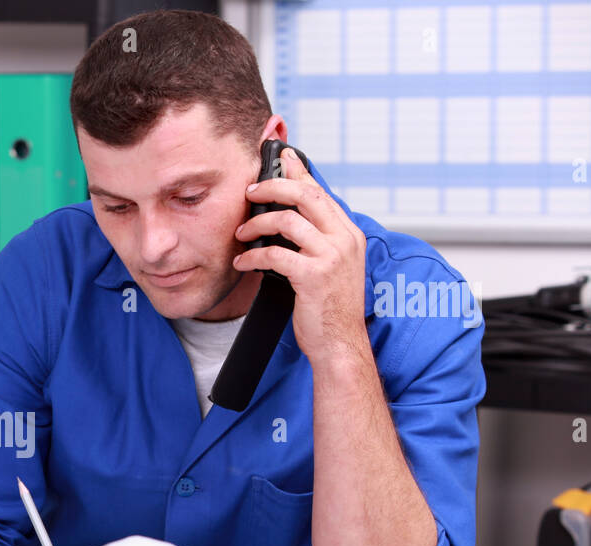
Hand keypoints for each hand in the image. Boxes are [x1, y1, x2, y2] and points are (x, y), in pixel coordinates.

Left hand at [231, 147, 369, 367]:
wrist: (340, 343)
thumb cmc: (329, 309)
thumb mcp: (329, 267)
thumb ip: (316, 242)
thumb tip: (287, 221)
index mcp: (349, 234)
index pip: (321, 192)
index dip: (298, 172)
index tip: (281, 158)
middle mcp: (344, 240)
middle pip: (305, 195)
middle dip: (272, 186)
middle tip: (249, 191)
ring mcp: (332, 257)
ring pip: (287, 220)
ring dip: (257, 224)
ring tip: (241, 233)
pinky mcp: (314, 276)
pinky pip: (274, 255)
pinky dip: (252, 257)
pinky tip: (241, 263)